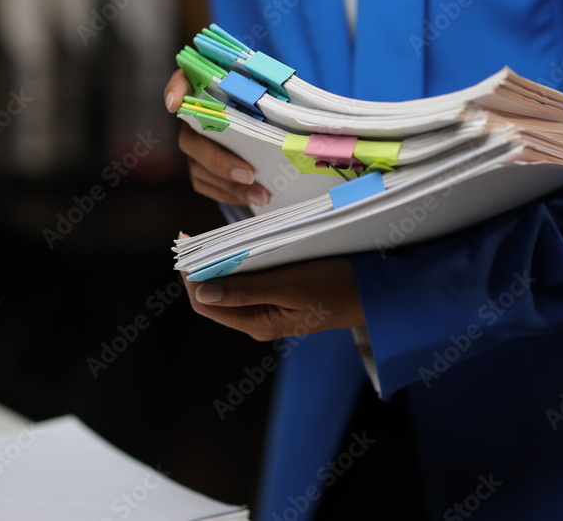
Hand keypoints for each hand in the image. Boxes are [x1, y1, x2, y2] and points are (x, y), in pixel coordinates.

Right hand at [164, 68, 271, 206]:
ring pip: (199, 168)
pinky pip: (206, 184)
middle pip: (192, 139)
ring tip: (261, 195)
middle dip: (220, 160)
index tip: (175, 104)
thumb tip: (294, 105)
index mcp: (205, 88)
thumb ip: (272, 89)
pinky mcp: (198, 166)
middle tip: (248, 174)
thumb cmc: (265, 95)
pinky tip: (252, 199)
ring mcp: (193, 143)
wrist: (266, 114)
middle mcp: (191, 116)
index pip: (181, 81)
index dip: (174, 91)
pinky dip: (229, 194)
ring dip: (230, 185)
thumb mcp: (270, 86)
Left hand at [180, 252, 364, 340]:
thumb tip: (202, 291)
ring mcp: (268, 309)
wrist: (376, 292)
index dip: (190, 277)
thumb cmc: (337, 288)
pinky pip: (247, 282)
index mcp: (257, 323)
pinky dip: (237, 265)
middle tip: (191, 238)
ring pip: (229, 288)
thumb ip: (246, 290)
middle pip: (213, 296)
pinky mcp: (279, 296)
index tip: (185, 247)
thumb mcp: (291, 286)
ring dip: (217, 265)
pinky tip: (235, 248)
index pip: (206, 303)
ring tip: (209, 240)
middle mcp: (257, 320)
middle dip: (200, 269)